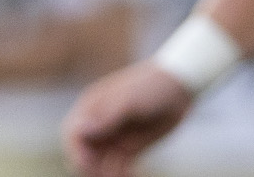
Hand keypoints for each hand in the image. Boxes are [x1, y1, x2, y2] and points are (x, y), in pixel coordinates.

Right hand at [63, 60, 194, 176]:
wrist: (179, 87)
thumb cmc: (150, 87)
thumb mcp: (128, 101)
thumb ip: (105, 116)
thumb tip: (81, 129)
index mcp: (91, 109)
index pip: (74, 134)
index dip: (77, 152)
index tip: (88, 165)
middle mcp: (99, 124)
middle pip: (85, 151)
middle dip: (90, 167)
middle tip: (106, 176)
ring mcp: (114, 136)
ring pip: (101, 161)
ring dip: (105, 173)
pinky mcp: (130, 147)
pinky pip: (119, 166)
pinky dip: (120, 174)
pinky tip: (131, 176)